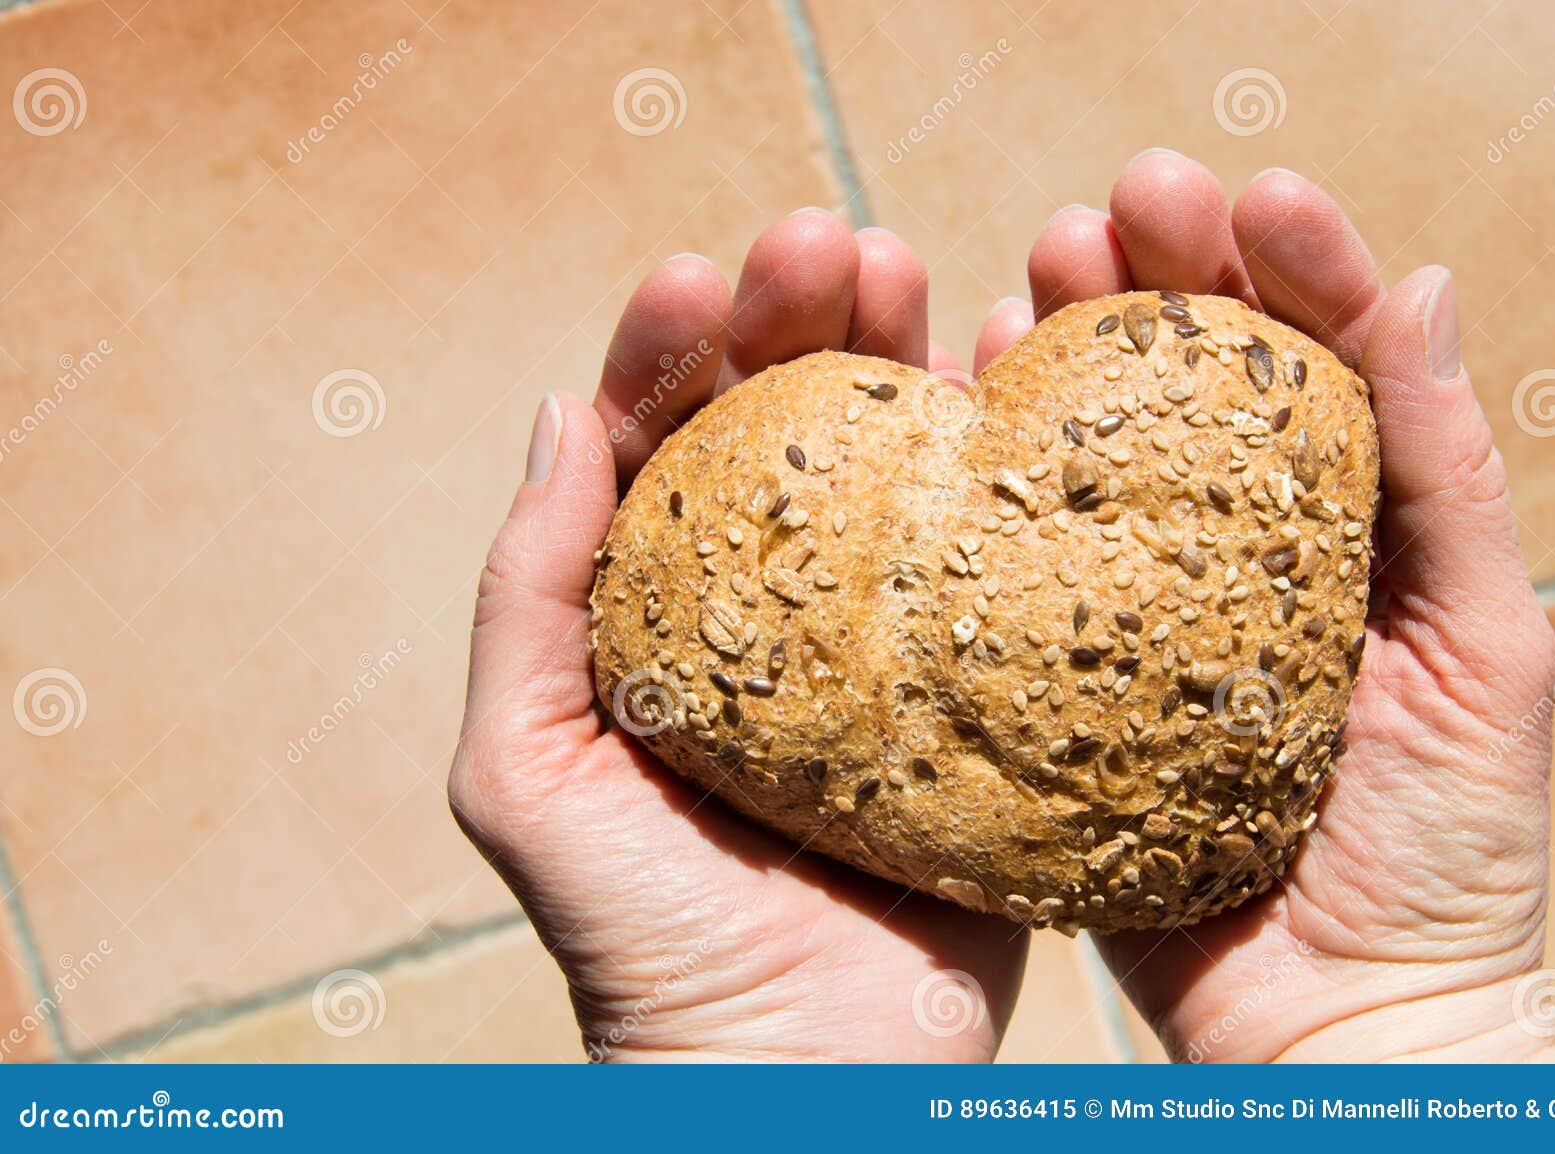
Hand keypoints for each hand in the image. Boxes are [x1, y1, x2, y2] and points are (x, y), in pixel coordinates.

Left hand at [448, 210, 1026, 1061]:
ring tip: (909, 273)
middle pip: (791, 429)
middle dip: (796, 320)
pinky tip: (1016, 382)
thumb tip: (557, 413)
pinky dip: (1008, 465)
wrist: (797, 1080)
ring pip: (900, 467)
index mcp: (667, 614)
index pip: (665, 449)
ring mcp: (890, 638)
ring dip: (902, 357)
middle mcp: (781, 608)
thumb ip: (524, 599)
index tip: (697, 279)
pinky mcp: (981, 685)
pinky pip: (1000, 557)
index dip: (673, 351)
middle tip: (827, 243)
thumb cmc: (640, 946)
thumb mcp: (526, 773)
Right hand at [1003, 150, 1554, 1061]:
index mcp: (1339, 525)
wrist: (1338, 1022)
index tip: (1248, 197)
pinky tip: (965, 397)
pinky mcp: (1054, 671)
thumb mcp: (1479, 650)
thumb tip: (1421, 286)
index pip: (1314, 361)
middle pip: (1187, 378)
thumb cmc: (1442, 852)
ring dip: (1062, 344)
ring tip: (1034, 278)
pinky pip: (1016, 550)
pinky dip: (988, 467)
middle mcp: (1228, 545)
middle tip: (1116, 209)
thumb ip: (1445, 477)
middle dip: (1155, 276)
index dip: (1285, 266)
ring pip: (1089, 442)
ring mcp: (1132, 601)